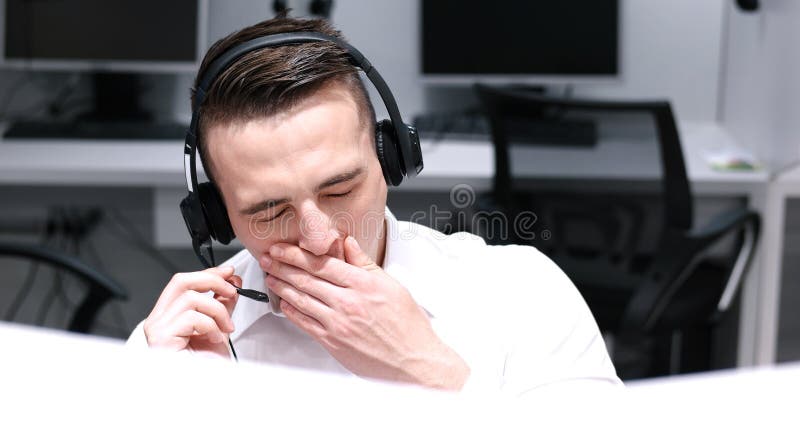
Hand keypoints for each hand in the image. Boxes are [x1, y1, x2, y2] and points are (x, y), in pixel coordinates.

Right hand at [143, 267, 240, 358]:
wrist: (202, 387)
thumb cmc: (205, 364)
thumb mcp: (218, 327)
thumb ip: (222, 303)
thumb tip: (232, 280)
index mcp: (168, 315)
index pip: (183, 282)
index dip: (208, 273)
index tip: (229, 272)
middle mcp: (157, 320)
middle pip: (182, 281)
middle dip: (212, 281)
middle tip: (232, 291)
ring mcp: (156, 328)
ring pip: (191, 298)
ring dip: (217, 311)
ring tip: (225, 329)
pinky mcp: (161, 337)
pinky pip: (192, 317)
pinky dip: (210, 326)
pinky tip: (214, 339)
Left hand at [262, 236, 469, 389]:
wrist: (413, 361)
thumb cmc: (407, 326)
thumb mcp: (392, 286)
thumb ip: (366, 264)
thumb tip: (348, 243)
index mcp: (363, 284)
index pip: (322, 263)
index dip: (297, 254)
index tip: (283, 248)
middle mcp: (348, 302)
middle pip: (307, 278)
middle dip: (282, 266)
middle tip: (268, 257)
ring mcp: (338, 323)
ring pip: (302, 299)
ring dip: (282, 286)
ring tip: (270, 276)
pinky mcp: (333, 342)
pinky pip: (306, 323)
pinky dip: (292, 311)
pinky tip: (284, 302)